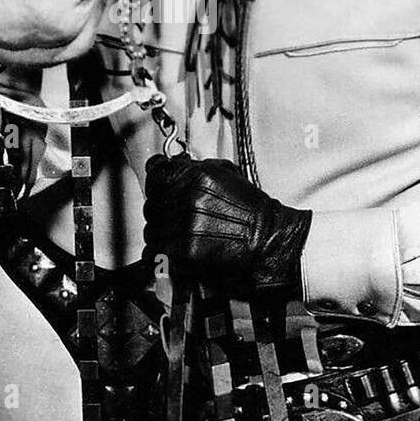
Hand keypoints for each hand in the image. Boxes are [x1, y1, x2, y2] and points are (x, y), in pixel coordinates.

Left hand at [143, 154, 310, 300]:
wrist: (268, 239)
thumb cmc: (251, 210)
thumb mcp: (226, 174)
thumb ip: (195, 168)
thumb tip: (172, 165)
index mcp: (195, 176)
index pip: (155, 173)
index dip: (158, 182)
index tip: (162, 189)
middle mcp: (186, 199)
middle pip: (151, 204)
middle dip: (162, 210)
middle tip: (177, 218)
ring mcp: (183, 226)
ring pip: (151, 230)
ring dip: (162, 234)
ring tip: (181, 237)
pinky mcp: (183, 252)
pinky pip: (154, 252)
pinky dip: (161, 255)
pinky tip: (175, 253)